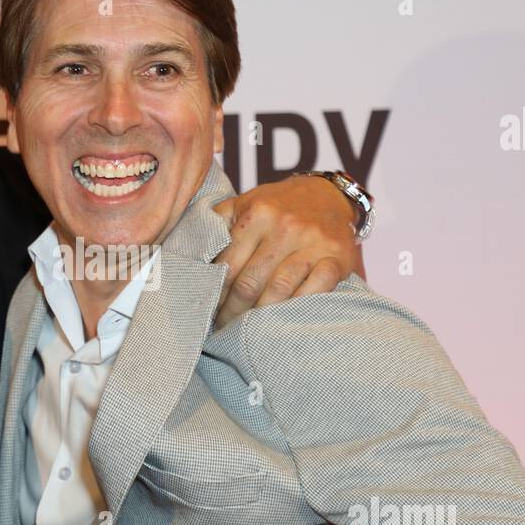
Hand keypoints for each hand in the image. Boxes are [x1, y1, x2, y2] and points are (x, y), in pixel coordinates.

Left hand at [211, 175, 365, 329]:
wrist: (327, 195)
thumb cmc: (277, 205)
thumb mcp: (244, 203)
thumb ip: (217, 223)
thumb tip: (189, 256)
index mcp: (257, 212)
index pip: (227, 265)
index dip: (215, 294)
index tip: (208, 310)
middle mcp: (284, 225)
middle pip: (249, 282)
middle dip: (232, 311)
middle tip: (223, 327)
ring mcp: (312, 242)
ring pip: (278, 290)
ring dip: (259, 316)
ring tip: (247, 329)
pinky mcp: (336, 257)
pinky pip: (314, 290)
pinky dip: (295, 308)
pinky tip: (282, 318)